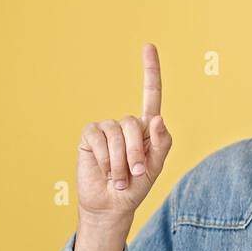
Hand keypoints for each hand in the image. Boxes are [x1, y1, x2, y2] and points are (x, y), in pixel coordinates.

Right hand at [76, 43, 171, 222]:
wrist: (111, 205)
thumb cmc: (135, 187)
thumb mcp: (155, 167)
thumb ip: (161, 143)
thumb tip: (158, 119)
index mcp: (146, 128)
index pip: (151, 94)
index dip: (150, 71)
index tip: (148, 46)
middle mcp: (125, 124)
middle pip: (134, 124)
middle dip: (136, 153)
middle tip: (134, 174)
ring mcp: (106, 128)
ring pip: (117, 135)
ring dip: (120, 162)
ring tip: (118, 179)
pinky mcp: (89, 136)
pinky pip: (99, 139)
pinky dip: (106, 159)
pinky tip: (104, 171)